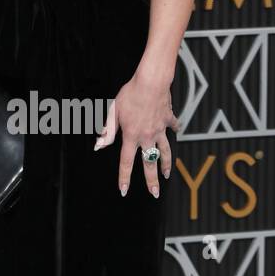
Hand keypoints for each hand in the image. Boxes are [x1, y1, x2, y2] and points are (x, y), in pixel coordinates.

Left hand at [93, 77, 179, 196]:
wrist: (151, 82)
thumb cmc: (130, 94)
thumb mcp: (114, 112)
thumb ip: (108, 131)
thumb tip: (98, 146)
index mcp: (131, 136)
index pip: (126, 162)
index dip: (124, 178)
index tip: (124, 190)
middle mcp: (147, 136)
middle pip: (149, 163)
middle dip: (152, 181)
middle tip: (155, 193)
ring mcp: (160, 129)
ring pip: (164, 152)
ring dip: (166, 165)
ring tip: (166, 175)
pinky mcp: (168, 120)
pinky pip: (172, 127)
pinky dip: (174, 129)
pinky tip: (175, 131)